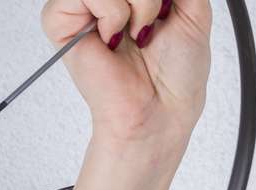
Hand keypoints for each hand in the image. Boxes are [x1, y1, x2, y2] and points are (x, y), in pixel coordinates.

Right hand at [42, 0, 212, 143]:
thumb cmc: (176, 72)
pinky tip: (113, 39)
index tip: (167, 7)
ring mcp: (82, 4)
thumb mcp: (194, 9)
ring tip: (138, 33)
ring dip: (138, 3)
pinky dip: (112, 13)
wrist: (161, 112)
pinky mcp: (60, 19)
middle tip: (155, 21)